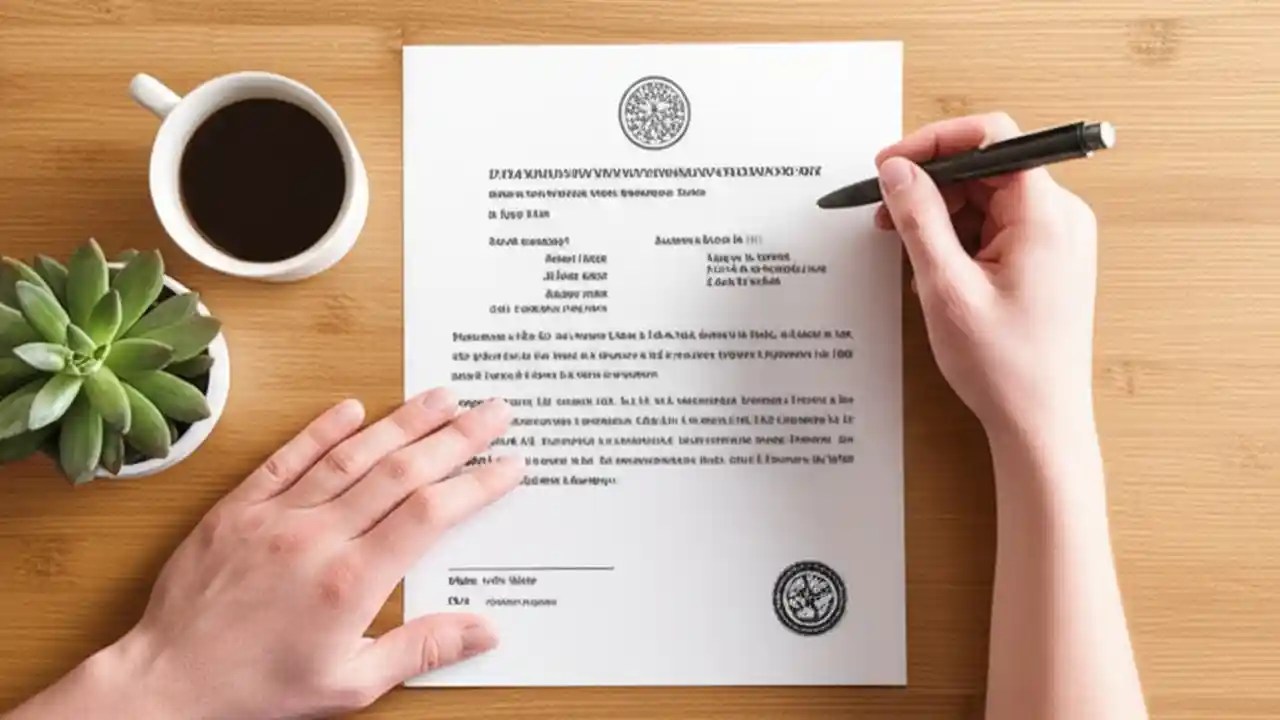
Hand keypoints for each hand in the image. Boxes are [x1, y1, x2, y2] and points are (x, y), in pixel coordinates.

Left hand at [60, 390, 520, 718]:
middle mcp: (318, 538)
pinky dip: (321, 430)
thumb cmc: (259, 689)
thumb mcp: (351, 685)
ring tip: (441, 396)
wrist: (169, 682)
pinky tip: (351, 408)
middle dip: (456, 436)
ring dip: (402, 421)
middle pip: (402, 472)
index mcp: (352, 581)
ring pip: (352, 455)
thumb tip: (486, 630)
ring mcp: (276, 516)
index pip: (431, 514)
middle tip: (492, 410)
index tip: (508, 465)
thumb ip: (421, 650)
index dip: (476, 484)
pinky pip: (287, 458)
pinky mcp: (238, 508)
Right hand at [874, 112, 1098, 437]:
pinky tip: (932, 268)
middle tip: (883, 212)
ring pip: (986, 197)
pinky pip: (994, 226)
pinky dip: (957, 236)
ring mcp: (1055, 238)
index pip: (994, 138)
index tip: (891, 164)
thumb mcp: (946, 287)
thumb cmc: (1005, 367)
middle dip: (930, 183)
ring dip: (939, 212)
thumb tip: (897, 171)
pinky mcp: (1044, 259)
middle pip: (986, 167)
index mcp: (1046, 216)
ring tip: (902, 247)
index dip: (936, 142)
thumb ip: (919, 219)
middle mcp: (1059, 217)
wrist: (1040, 423)